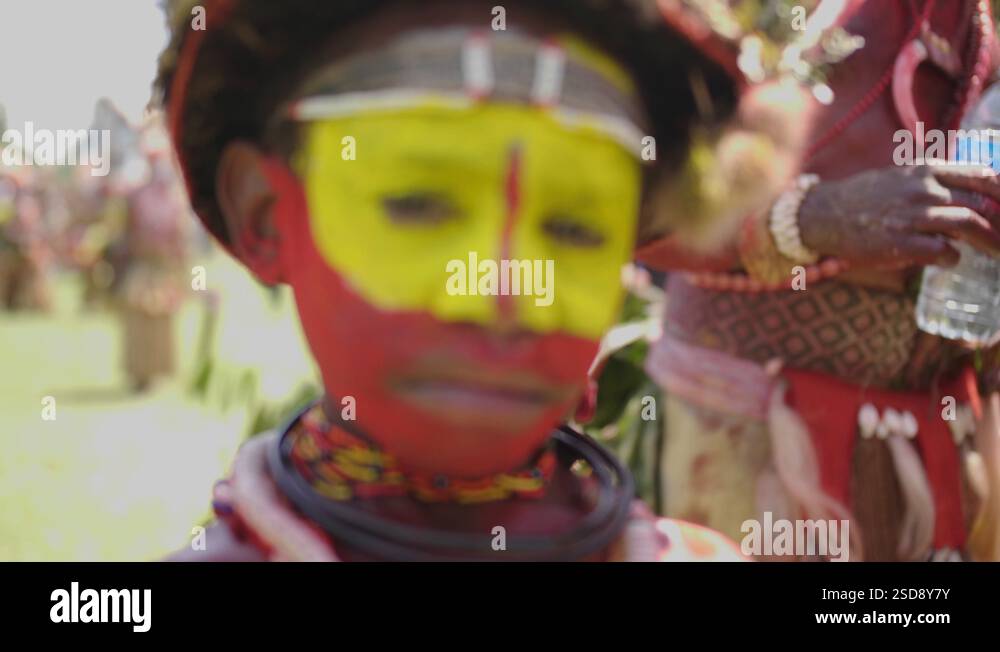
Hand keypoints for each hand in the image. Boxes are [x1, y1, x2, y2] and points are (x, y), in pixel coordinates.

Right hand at [797, 164, 999, 268]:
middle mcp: (923, 190)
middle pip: (982, 204)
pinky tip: (948, 259)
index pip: (983, 177)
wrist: (823, 214)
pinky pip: (942, 251)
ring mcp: (911, 216)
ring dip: (989, 243)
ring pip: (968, 226)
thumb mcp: (901, 178)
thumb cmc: (865, 199)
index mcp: (927, 171)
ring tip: (997, 253)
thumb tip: (968, 199)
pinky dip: (952, 258)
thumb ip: (934, 184)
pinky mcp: (899, 242)